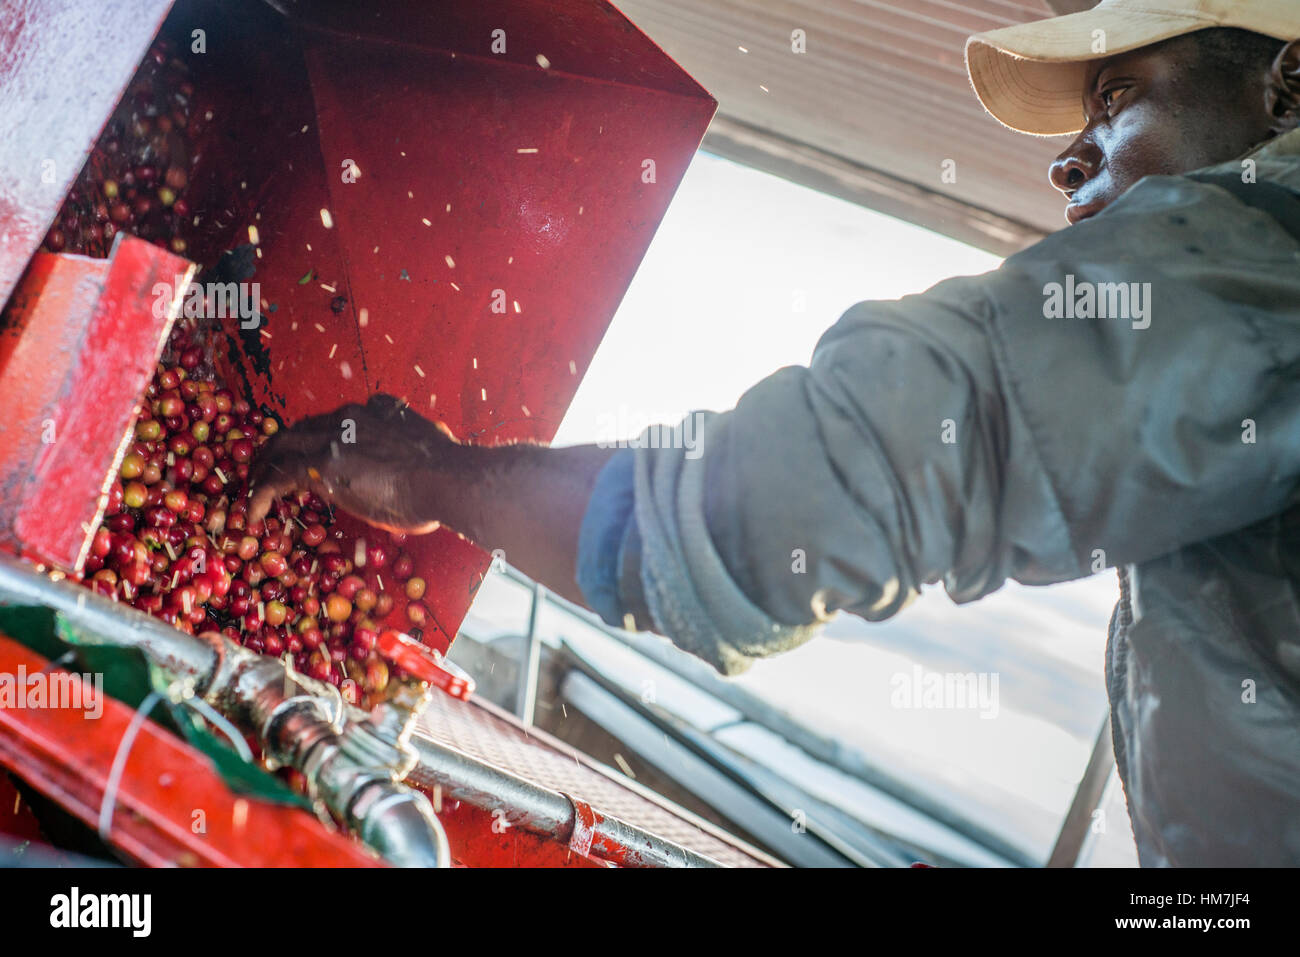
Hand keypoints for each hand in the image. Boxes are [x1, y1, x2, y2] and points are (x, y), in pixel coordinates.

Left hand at [248, 393, 456, 531]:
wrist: (448, 479)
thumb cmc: (449, 473)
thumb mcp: (428, 445)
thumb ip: (412, 446)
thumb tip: (429, 450)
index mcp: (372, 412)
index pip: (328, 422)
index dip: (312, 441)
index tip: (306, 459)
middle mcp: (347, 417)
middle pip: (299, 430)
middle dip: (279, 452)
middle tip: (268, 475)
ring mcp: (331, 439)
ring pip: (281, 447)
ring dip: (263, 470)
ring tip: (254, 494)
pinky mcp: (320, 465)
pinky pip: (277, 476)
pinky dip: (260, 494)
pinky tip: (254, 514)